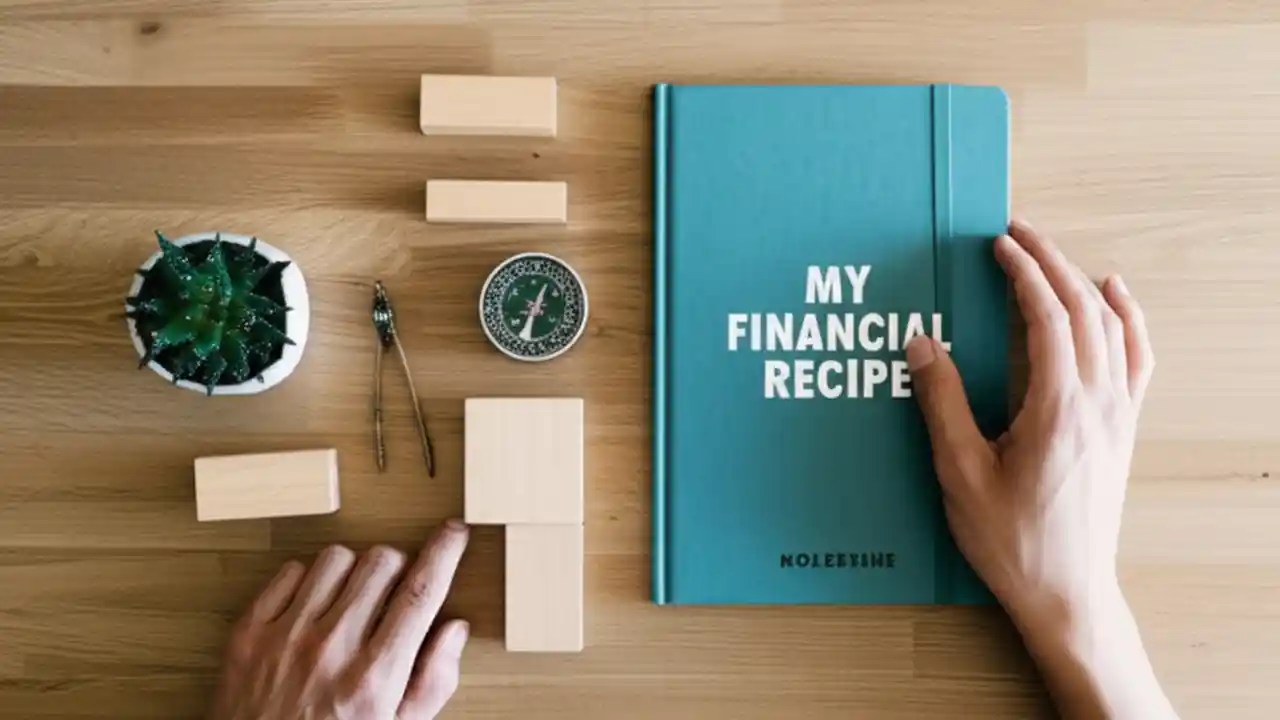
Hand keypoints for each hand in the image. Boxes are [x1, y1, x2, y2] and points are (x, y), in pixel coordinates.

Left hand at [208, 520, 470, 719]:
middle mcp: (330, 650)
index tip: (454, 533)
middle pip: (382, 563)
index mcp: (374, 677)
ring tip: (353, 598)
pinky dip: (308, 580)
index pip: (421, 593)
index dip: (444, 553)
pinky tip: (315, 606)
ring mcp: (284, 638)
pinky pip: (290, 572)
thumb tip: (454, 629)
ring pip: (337, 558)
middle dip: (400, 567)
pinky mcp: (248, 634)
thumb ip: (433, 682)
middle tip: (396, 590)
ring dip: (354, 570)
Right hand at [907, 219, 1174, 718]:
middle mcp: (1098, 403)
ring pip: (1113, 327)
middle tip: (1018, 233)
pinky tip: (1115, 298)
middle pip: (1083, 309)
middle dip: (1051, 262)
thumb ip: (942, 404)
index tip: (999, 245)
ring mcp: (1118, 415)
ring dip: (1082, 282)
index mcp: (1057, 409)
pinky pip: (1137, 357)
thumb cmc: (1011, 541)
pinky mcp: (1123, 429)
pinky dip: (1128, 318)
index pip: (1047, 317)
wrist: (1067, 592)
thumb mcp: (960, 473)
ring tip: (1053, 255)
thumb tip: (923, 345)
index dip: (1023, 273)